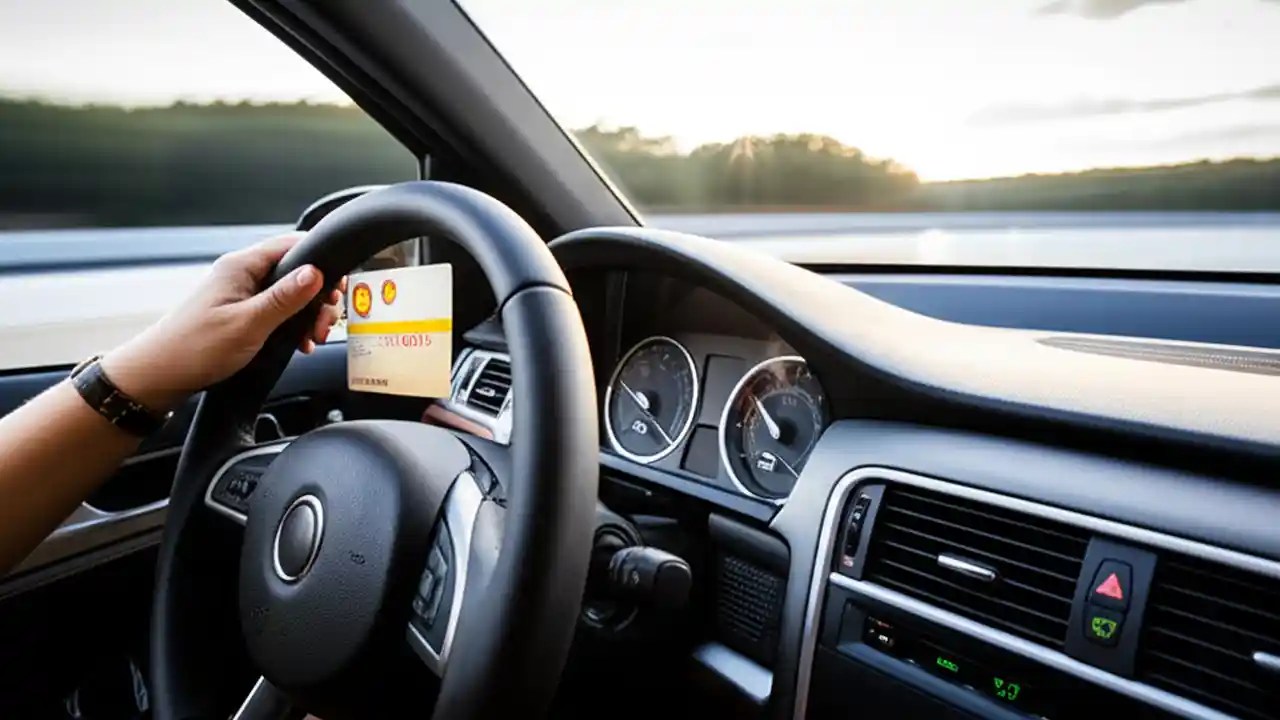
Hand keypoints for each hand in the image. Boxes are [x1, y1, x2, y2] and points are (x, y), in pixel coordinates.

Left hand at [101, 233, 343, 411]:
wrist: (160, 375)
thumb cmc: (195, 348)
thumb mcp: (248, 323)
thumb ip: (285, 298)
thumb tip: (316, 272)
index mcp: (241, 266)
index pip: (294, 245)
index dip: (322, 263)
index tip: (337, 289)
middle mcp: (242, 274)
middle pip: (297, 271)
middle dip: (318, 297)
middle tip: (324, 324)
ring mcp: (242, 293)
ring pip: (290, 293)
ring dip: (308, 314)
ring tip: (313, 338)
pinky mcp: (241, 312)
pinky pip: (278, 310)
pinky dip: (294, 325)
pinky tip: (299, 343)